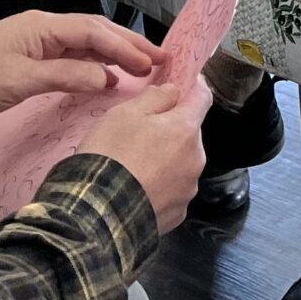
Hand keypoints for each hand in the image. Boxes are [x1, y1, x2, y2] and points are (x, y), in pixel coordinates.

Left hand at [0, 11, 164, 123]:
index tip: (151, 65)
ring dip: (117, 54)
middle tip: (162, 61)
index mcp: (44, 27)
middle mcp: (46, 29)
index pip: (94, 33)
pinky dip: (97, 65)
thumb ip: (67, 77)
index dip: (125, 48)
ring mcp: (40, 43)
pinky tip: (111, 77)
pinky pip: (75, 57)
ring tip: (146, 67)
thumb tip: (109, 80)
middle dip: (130, 45)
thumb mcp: (21, 81)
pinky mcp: (34, 59)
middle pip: (97, 32)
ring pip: (88, 44)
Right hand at [77, 85, 206, 232]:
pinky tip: (138, 189)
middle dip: (172, 129)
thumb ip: (155, 97)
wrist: (97, 214)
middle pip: (189, 133)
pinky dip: (161, 186)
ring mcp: (189, 189)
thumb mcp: (124, 113)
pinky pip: (173, 191)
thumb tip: (173, 91)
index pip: (203, 98)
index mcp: (186, 129)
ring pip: (182, 163)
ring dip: (167, 159)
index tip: (182, 84)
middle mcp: (196, 158)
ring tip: (136, 166)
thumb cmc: (110, 155)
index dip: (193, 88)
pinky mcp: (178, 214)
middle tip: (142, 133)